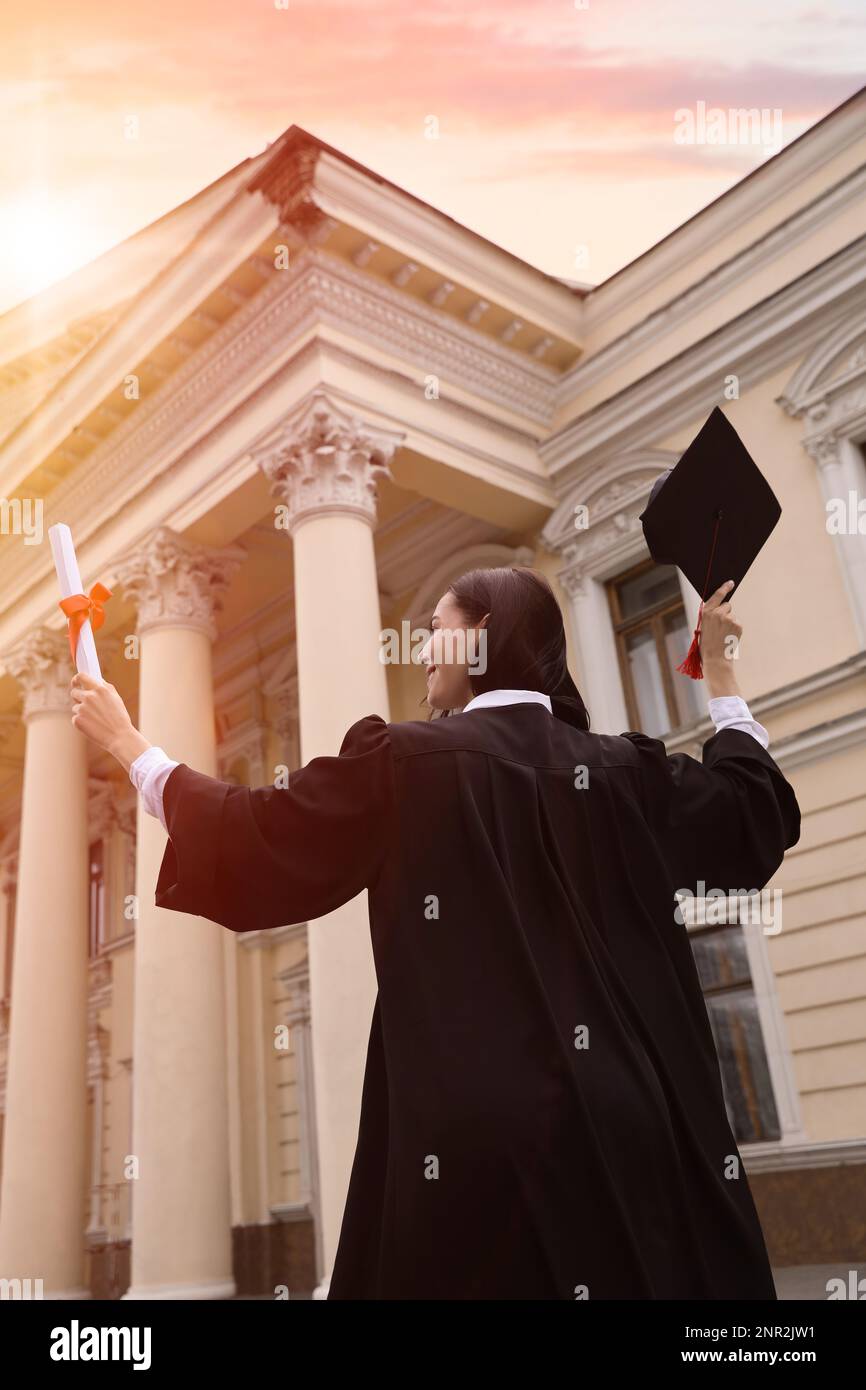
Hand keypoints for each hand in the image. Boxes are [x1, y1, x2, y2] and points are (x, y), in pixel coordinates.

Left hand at [70, 672, 150, 770]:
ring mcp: (82, 709)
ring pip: (75, 707)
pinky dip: (82, 722)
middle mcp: (89, 697)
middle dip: (78, 697)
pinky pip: (76, 718)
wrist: (120, 737)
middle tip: (86, 705)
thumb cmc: (120, 718)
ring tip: (96, 720)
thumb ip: (105, 687)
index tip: (76, 682)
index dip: (76, 679)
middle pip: (74, 692)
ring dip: (82, 712)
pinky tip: (93, 726)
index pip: (81, 677)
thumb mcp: (116, 698)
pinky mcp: (77, 720)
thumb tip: (96, 680)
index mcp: (99, 689)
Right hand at [700, 580, 741, 696]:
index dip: (724, 588)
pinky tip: (728, 636)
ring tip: (723, 634)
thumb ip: (710, 615)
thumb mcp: (703, 627)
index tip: (730, 582)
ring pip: (732, 615)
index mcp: (706, 612)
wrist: (715, 658)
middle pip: (727, 605)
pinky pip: (737, 622)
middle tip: (720, 626)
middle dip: (725, 613)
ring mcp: (728, 618)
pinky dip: (735, 629)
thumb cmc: (706, 644)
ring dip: (730, 623)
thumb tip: (721, 607)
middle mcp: (717, 613)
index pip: (717, 595)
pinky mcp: (737, 624)